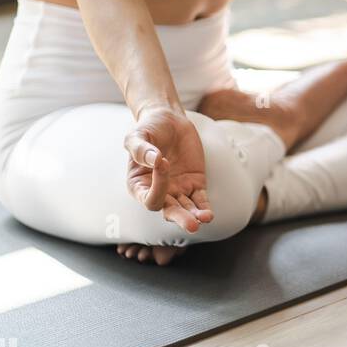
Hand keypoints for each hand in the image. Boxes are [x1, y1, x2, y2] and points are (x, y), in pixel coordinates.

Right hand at [124, 105, 214, 233]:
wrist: (169, 121)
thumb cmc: (148, 130)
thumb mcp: (137, 136)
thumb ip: (140, 149)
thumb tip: (155, 159)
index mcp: (139, 186)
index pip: (150, 198)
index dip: (158, 185)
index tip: (163, 161)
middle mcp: (158, 192)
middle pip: (169, 211)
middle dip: (181, 218)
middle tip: (192, 225)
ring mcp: (178, 190)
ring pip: (187, 209)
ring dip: (196, 215)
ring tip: (205, 218)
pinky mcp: (195, 184)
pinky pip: (200, 200)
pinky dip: (205, 207)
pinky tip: (209, 215)